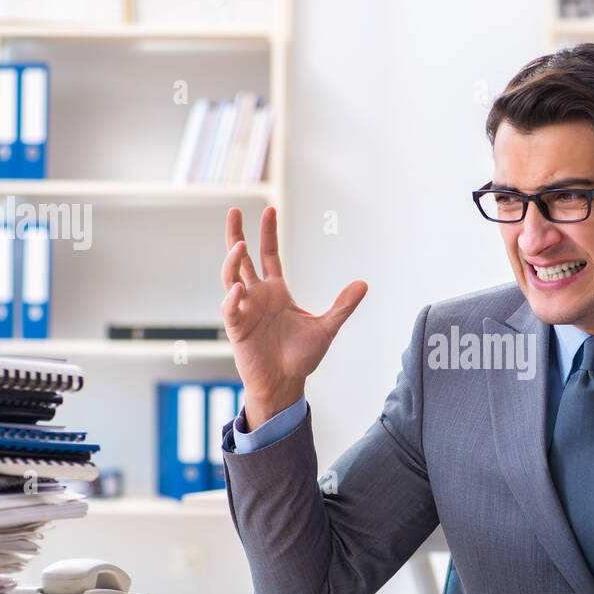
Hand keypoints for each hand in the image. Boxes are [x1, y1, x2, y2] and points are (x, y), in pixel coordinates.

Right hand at [220, 207, 366, 427]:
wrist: (286, 384)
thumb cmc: (301, 356)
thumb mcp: (327, 327)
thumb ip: (343, 305)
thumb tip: (363, 284)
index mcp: (276, 291)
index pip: (269, 254)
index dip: (268, 233)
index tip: (269, 209)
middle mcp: (257, 295)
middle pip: (241, 259)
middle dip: (236, 235)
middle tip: (235, 211)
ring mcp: (244, 310)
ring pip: (231, 278)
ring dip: (232, 262)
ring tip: (238, 245)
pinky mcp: (237, 328)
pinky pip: (230, 308)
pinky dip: (232, 298)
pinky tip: (240, 288)